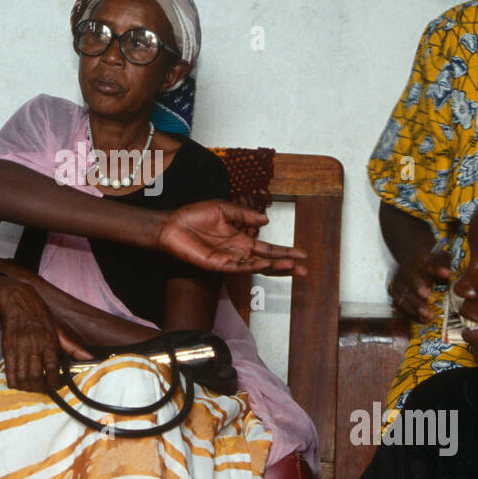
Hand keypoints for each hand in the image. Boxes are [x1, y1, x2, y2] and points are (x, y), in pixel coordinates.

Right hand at [0, 278, 90, 391]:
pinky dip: (14, 383)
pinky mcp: (7, 349)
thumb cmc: (40, 317)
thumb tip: (90, 359)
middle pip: (36, 376)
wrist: (19, 302)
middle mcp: (33, 345)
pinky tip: (19, 383)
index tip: (56, 385)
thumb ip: (74, 348)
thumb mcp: (59, 330)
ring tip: (33, 387)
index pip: (53, 368)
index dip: (55, 381)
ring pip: (22, 377)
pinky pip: (9, 372)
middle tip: (44, 389)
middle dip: (41, 388)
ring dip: (28, 387)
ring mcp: (19, 348)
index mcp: (48, 341)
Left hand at [158, 200, 306, 274]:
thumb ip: (245, 215)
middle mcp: (238, 251)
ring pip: (257, 266)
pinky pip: (238, 267)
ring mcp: (229, 259)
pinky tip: (266, 264)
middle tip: (306, 270)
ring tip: (292, 267)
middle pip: (268, 260)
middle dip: (287, 265)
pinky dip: (253, 266)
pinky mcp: (217, 264)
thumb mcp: (224, 208)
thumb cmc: (193, 216)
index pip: (268, 248)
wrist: (172, 224)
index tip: (303, 254)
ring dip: (275, 267)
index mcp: (241, 239)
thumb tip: (266, 220)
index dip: (285, 251)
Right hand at [387, 242, 450, 323]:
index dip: (416, 284)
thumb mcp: (439, 255)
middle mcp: (400, 273)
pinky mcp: (395, 295)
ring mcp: (396, 284)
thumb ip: (442, 263)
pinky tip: (423, 320)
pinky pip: (399, 306)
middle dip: (415, 301)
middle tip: (428, 312)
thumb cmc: (432, 258)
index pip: (410, 272)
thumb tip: (446, 273)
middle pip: (402, 288)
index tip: (426, 296)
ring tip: (427, 318)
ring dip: (412, 310)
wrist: (416, 258)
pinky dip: (410, 314)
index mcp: (410, 261)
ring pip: (399, 299)